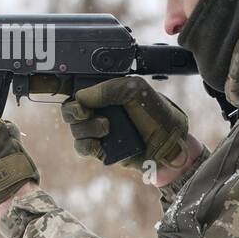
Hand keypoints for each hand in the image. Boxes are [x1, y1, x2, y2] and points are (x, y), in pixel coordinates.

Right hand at [60, 76, 189, 174]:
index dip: (68, 90)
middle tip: (84, 112)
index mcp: (106, 92)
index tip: (70, 95)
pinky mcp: (101, 149)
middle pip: (69, 109)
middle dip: (73, 111)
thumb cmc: (156, 113)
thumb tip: (80, 97)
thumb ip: (108, 89)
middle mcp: (100, 110)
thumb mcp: (134, 90)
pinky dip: (86, 144)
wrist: (170, 144)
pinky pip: (81, 147)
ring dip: (86, 127)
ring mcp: (99, 130)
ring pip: (75, 129)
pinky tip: (99, 142)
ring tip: (106, 127)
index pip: (79, 88)